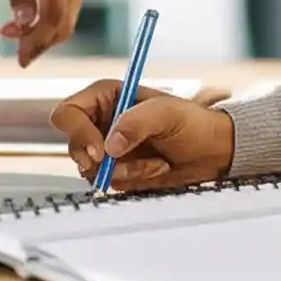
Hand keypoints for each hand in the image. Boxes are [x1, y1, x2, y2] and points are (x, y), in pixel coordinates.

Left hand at [0, 0, 90, 65]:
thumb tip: (24, 26)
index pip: (52, 16)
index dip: (36, 41)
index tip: (20, 59)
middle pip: (64, 22)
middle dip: (39, 41)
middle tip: (14, 51)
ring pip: (68, 18)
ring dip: (43, 32)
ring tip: (11, 31)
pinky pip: (67, 6)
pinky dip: (50, 19)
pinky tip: (27, 21)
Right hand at [50, 79, 233, 190]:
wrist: (212, 151)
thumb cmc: (193, 122)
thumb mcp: (167, 113)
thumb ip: (136, 123)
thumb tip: (109, 146)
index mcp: (106, 97)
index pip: (69, 113)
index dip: (77, 132)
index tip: (98, 151)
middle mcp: (101, 122)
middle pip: (74, 145)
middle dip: (97, 160)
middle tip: (117, 164)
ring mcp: (107, 149)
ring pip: (91, 169)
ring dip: (124, 171)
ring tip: (156, 162)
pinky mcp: (117, 170)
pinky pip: (110, 182)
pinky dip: (133, 180)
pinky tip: (156, 169)